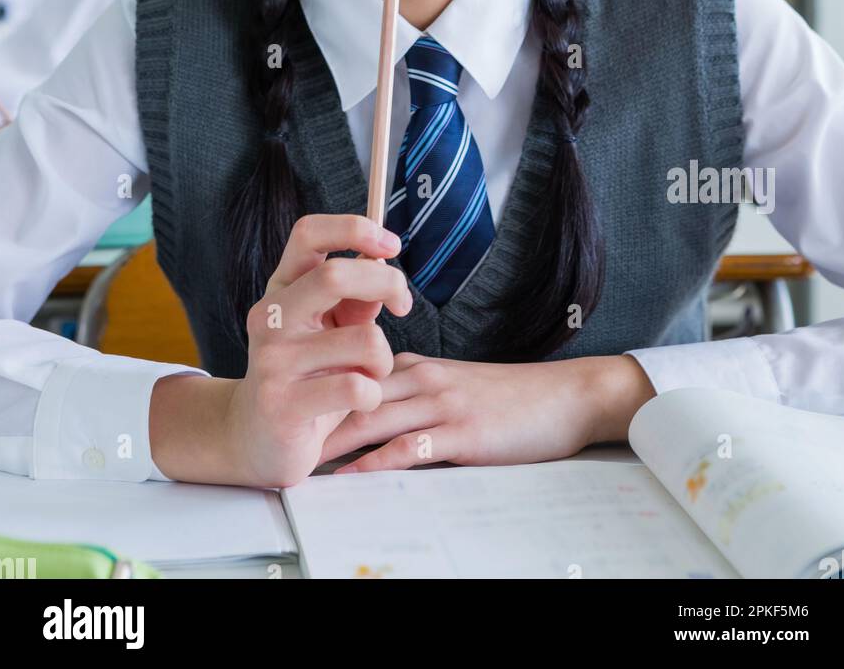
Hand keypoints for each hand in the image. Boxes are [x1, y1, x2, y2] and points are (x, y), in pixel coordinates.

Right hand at [218, 214, 412, 488]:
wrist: (257, 439)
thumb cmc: (307, 375)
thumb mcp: (328, 328)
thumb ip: (355, 299)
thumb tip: (384, 268)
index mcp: (281, 289)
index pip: (308, 234)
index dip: (355, 229)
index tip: (391, 245)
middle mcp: (270, 317)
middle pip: (336, 275)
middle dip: (387, 284)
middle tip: (402, 304)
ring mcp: (273, 361)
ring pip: (364, 340)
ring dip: (384, 359)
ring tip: (370, 374)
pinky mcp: (284, 405)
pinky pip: (358, 388)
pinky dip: (373, 395)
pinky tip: (360, 403)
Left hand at [318, 352, 654, 473]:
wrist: (567, 397)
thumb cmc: (513, 398)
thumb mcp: (456, 388)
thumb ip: (415, 397)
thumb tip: (375, 422)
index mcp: (418, 365)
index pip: (354, 375)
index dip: (317, 393)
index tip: (285, 411)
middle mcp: (423, 377)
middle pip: (352, 393)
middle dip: (312, 415)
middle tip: (276, 436)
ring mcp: (442, 403)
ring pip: (372, 418)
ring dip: (332, 441)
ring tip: (297, 461)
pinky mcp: (462, 432)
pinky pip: (408, 448)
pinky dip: (373, 463)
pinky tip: (349, 477)